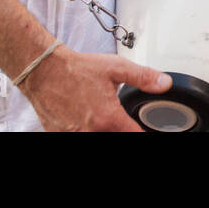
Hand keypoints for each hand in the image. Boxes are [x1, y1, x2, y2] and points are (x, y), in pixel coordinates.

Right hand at [21, 44, 170, 131]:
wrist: (44, 71)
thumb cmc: (76, 69)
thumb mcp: (116, 68)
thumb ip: (143, 77)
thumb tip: (164, 83)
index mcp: (108, 118)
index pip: (134, 135)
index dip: (142, 133)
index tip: (143, 128)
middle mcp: (91, 131)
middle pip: (115, 138)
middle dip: (122, 130)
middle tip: (123, 121)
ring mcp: (74, 135)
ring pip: (96, 139)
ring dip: (103, 129)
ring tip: (103, 118)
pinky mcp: (60, 135)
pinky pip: (78, 137)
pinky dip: (85, 130)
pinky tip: (87, 120)